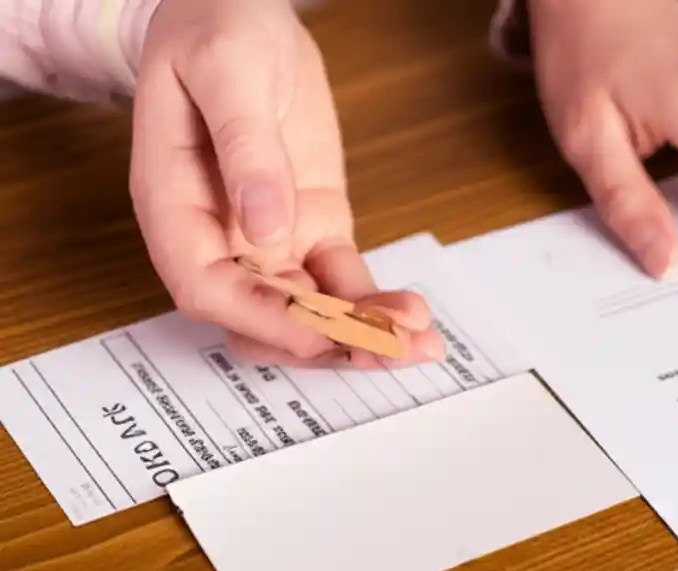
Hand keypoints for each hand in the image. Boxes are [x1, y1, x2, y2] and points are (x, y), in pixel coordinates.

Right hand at [129, 0, 443, 368]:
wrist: (240, 12)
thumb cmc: (215, 32)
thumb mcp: (228, 74)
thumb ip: (244, 150)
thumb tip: (264, 226)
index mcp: (174, 204)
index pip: (208, 286)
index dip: (264, 318)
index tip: (322, 330)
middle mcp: (219, 235)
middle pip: (264, 316)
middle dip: (327, 340)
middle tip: (393, 347)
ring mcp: (268, 237)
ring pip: (310, 310)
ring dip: (362, 334)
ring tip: (421, 341)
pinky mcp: (312, 227)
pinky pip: (342, 282)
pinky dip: (376, 304)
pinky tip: (416, 319)